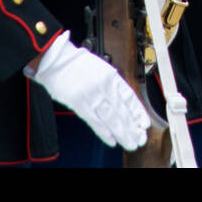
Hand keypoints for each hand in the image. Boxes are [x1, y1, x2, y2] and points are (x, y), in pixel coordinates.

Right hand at [29, 31, 149, 149]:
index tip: (144, 123)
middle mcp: (104, 85)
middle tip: (139, 139)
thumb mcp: (101, 68)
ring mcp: (91, 94)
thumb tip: (125, 103)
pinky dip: (104, 132)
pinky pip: (94, 120)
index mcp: (111, 76)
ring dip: (122, 133)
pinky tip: (112, 139)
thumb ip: (112, 84)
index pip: (129, 97)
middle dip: (132, 127)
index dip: (138, 112)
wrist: (57, 59)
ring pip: (111, 118)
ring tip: (130, 142)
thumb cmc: (77, 63)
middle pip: (122, 110)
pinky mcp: (78, 102)